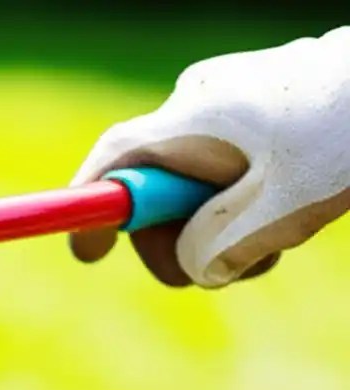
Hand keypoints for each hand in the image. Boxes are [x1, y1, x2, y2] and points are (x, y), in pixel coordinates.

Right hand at [69, 27, 349, 287]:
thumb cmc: (347, 135)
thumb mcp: (285, 209)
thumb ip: (222, 246)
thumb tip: (189, 268)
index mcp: (195, 118)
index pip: (115, 162)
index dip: (90, 211)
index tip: (88, 255)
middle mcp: (200, 99)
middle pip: (155, 180)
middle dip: (178, 234)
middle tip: (214, 271)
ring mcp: (229, 97)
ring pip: (195, 177)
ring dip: (222, 221)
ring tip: (278, 236)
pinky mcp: (257, 101)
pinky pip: (225, 160)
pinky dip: (244, 196)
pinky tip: (289, 205)